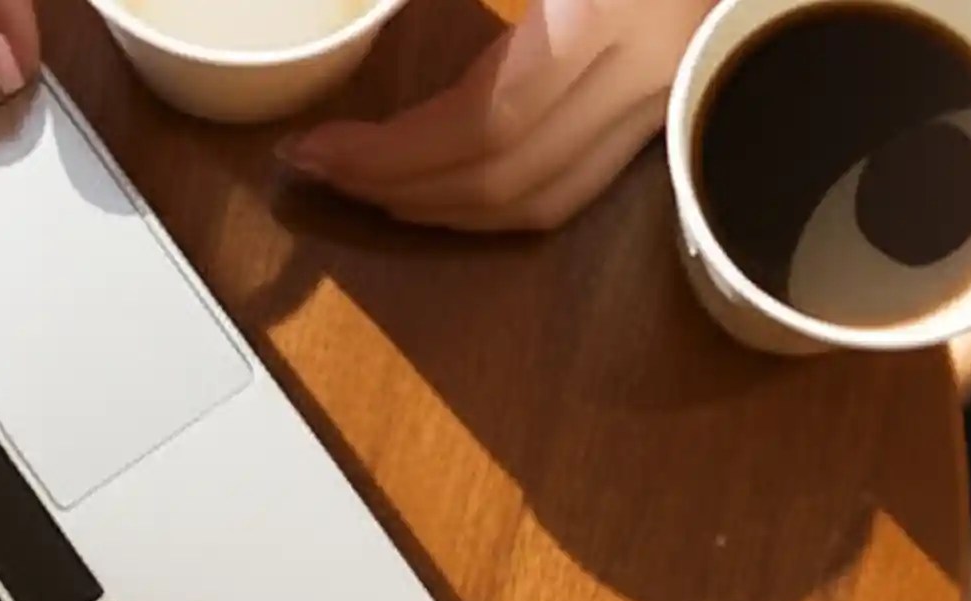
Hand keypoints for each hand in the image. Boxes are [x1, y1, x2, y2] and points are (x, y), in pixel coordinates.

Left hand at [281, 0, 718, 231]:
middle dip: (399, 189)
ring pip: (540, 200)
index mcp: (601, 19)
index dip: (391, 153)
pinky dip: (497, 203)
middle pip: (504, 179)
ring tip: (369, 189)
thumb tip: (365, 10)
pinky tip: (444, 188)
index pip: (483, 123)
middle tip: (321, 175)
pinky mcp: (657, 113)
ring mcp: (656, 103)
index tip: (313, 149)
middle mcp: (638, 78)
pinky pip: (570, 188)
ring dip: (444, 209)